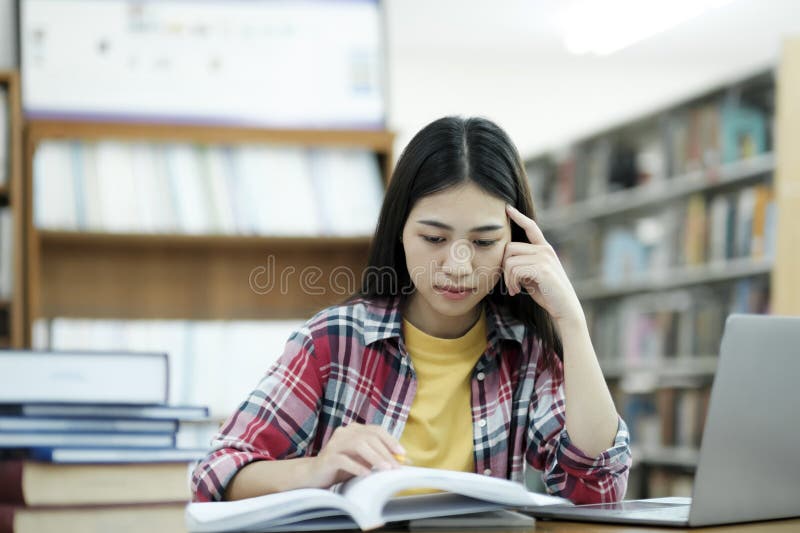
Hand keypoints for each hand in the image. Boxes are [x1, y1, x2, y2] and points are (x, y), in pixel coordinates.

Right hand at [308, 423, 404, 487]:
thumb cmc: (341, 467)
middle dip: (385, 452)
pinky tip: (366, 474)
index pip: (376, 430)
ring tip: (385, 469)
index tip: (402, 454)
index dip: (391, 441)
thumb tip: (405, 461)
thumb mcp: (364, 461)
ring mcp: (335, 443)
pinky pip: (344, 459)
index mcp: (354, 430)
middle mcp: (345, 432)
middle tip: (396, 467)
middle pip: (369, 437)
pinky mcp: (327, 457)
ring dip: (374, 457)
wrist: (314, 474)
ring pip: (358, 445)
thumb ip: (381, 458)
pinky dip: (357, 467)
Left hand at [503, 205, 584, 328]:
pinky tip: (516, 291)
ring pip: (510, 260)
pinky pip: (514, 270)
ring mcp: (544, 258)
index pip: (531, 227)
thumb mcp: (534, 276)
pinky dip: (511, 282)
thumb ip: (524, 265)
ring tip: (513, 289)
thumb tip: (507, 260)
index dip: (519, 217)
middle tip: (510, 284)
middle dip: (504, 267)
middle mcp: (545, 250)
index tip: (507, 207)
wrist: (565, 309)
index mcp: (545, 249)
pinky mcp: (542, 269)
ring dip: (507, 278)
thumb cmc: (548, 294)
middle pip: (510, 247)